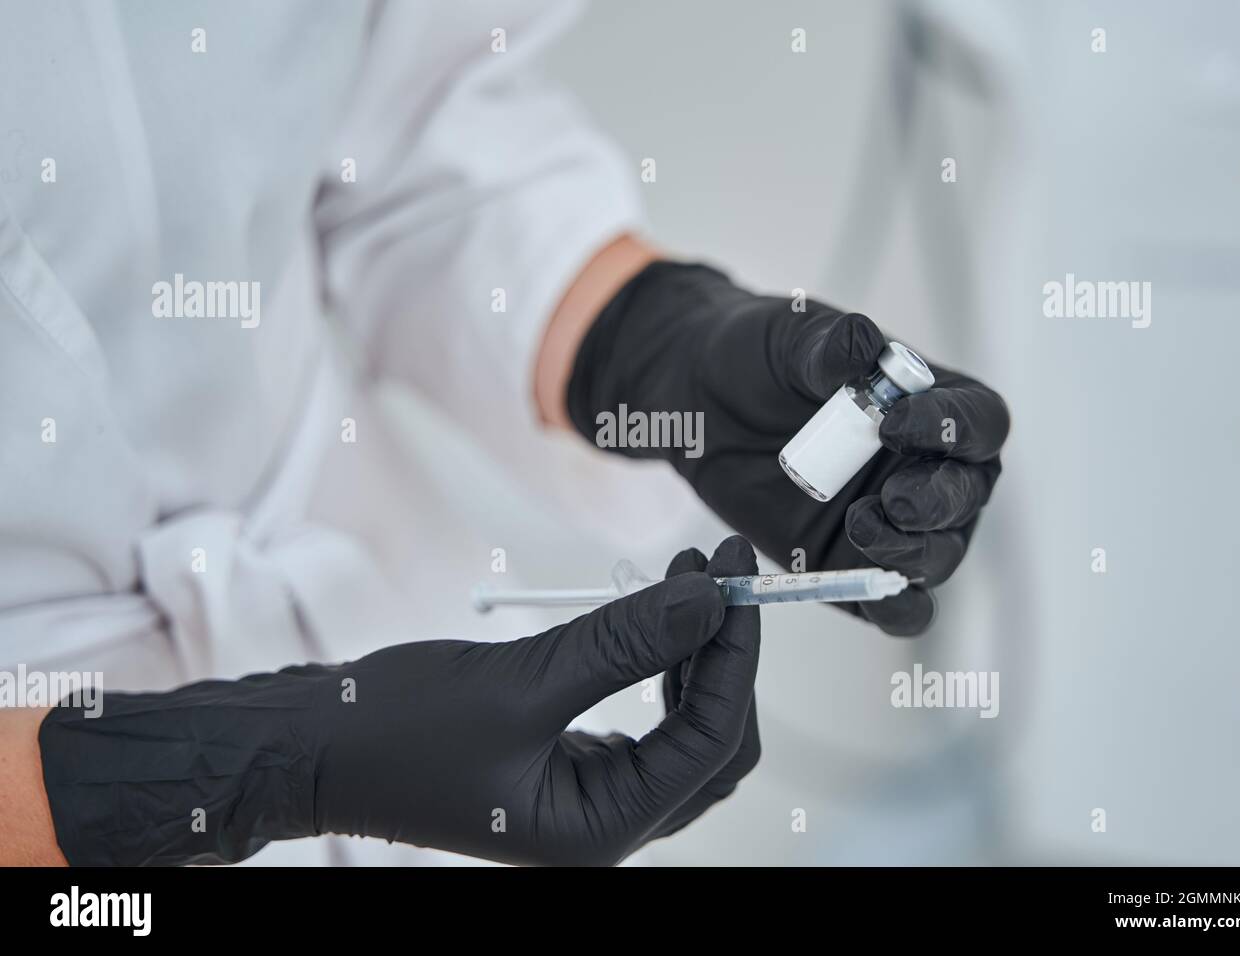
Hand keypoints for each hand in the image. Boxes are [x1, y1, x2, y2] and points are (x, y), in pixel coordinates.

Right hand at [39, 537, 761, 865]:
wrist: (314, 747)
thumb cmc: (399, 729)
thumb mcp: (523, 681)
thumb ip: (623, 643)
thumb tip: (710, 599)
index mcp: (604, 826)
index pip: (712, 739)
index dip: (734, 654)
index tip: (735, 576)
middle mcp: (607, 820)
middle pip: (713, 740)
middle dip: (724, 654)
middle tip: (721, 569)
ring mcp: (590, 791)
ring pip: (683, 727)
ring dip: (694, 650)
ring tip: (690, 573)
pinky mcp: (569, 759)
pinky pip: (643, 717)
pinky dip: (657, 664)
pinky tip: (654, 614)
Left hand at [566, 262, 1009, 635]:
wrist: (702, 406)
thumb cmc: (760, 360)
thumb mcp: (790, 340)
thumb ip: (833, 345)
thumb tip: (868, 346)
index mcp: (934, 407)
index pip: (977, 423)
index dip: (951, 429)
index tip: (894, 424)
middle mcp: (929, 471)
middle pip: (968, 496)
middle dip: (939, 501)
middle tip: (892, 497)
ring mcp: (895, 525)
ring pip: (938, 555)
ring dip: (911, 551)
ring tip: (859, 524)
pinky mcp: (853, 568)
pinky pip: (897, 606)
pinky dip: (896, 609)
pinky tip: (873, 594)